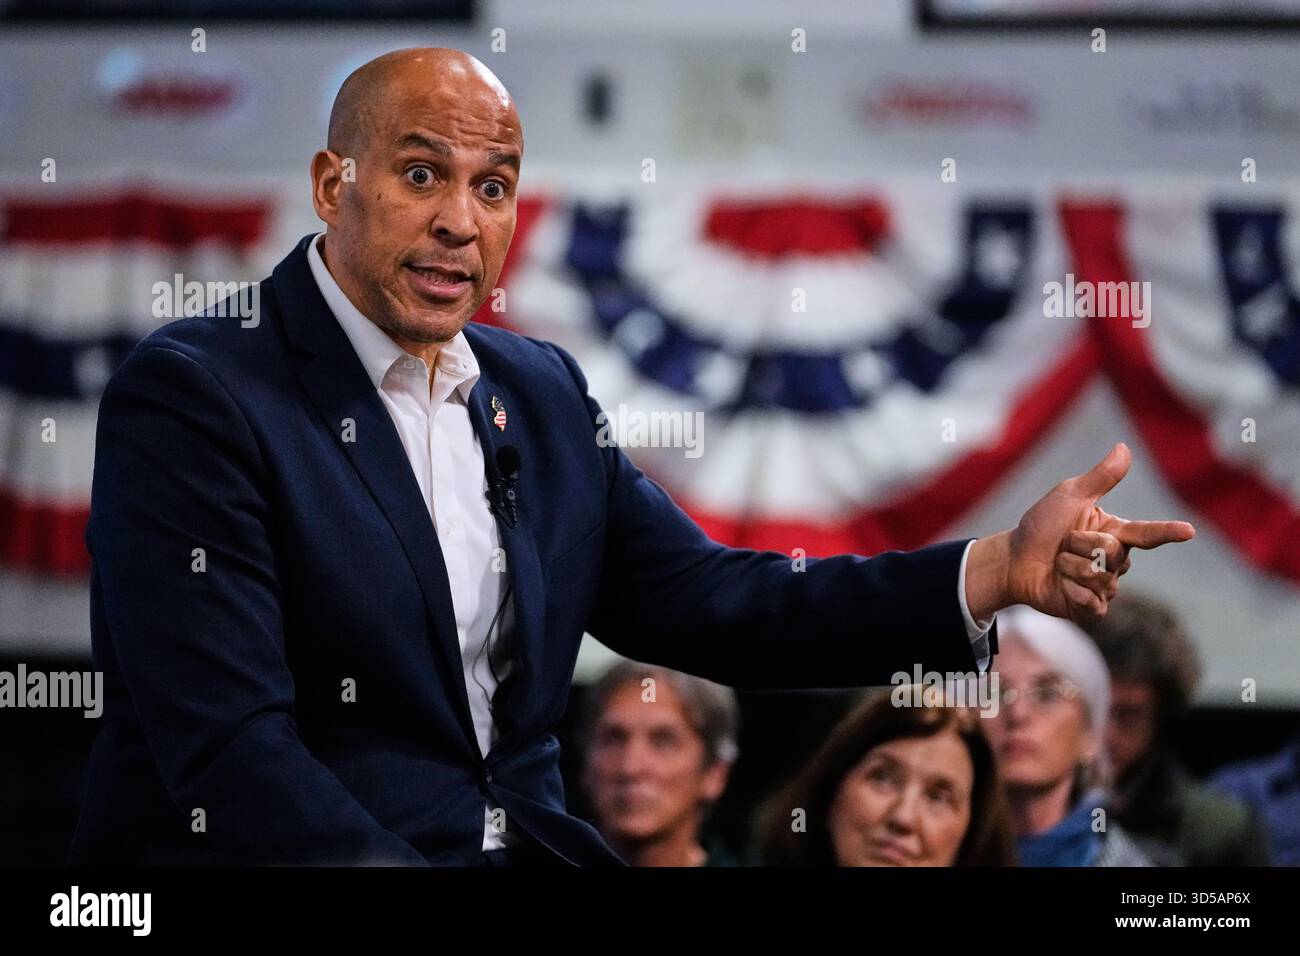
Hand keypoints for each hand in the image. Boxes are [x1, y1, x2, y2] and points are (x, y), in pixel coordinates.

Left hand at [966, 443, 1194, 625]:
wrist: (1013, 560)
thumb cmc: (1041, 526)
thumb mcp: (1069, 496)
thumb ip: (1100, 477)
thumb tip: (1125, 447)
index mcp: (1115, 533)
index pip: (1147, 533)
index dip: (1167, 532)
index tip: (1188, 531)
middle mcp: (1114, 561)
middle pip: (1115, 554)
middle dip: (1082, 545)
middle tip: (1062, 544)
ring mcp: (1104, 586)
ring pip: (1103, 579)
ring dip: (1071, 567)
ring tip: (1058, 564)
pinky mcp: (1090, 608)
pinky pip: (1094, 604)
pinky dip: (1074, 593)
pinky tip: (1062, 587)